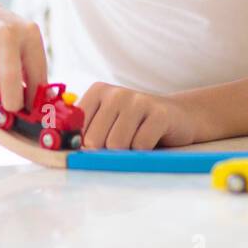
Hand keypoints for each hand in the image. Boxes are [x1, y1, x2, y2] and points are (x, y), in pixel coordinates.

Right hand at [0, 0, 47, 111]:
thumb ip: (29, 67)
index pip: (37, 74)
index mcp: (29, 34)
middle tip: (5, 110)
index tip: (28, 113)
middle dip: (9, 102)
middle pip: (11, 77)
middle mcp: (7, 30)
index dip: (34, 98)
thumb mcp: (17, 40)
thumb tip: (44, 102)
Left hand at [78, 83, 200, 149]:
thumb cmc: (135, 126)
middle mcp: (115, 93)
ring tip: (136, 141)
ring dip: (127, 152)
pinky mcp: (159, 113)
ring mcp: (138, 100)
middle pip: (95, 141)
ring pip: (116, 144)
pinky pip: (140, 145)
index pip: (77, 131)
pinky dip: (144, 152)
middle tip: (122, 144)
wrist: (178, 116)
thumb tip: (69, 155)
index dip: (86, 147)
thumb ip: (85, 134)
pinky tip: (151, 140)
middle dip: (107, 152)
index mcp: (97, 92)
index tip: (97, 147)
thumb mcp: (107, 124)